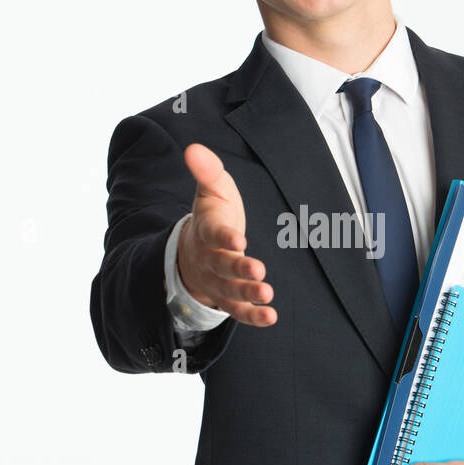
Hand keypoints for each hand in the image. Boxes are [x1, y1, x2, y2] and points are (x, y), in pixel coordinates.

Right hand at [177, 143, 276, 326]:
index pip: (214, 235)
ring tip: (267, 295)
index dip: (225, 238)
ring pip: (230, 292)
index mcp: (207, 231)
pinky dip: (253, 316)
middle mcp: (211, 259)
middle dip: (239, 270)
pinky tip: (271, 316)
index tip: (238, 240)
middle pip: (223, 266)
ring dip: (248, 295)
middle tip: (259, 272)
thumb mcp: (211, 190)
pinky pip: (238, 311)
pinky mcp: (227, 299)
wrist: (194, 252)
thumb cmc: (211, 216)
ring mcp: (218, 282)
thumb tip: (193, 148)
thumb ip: (207, 171)